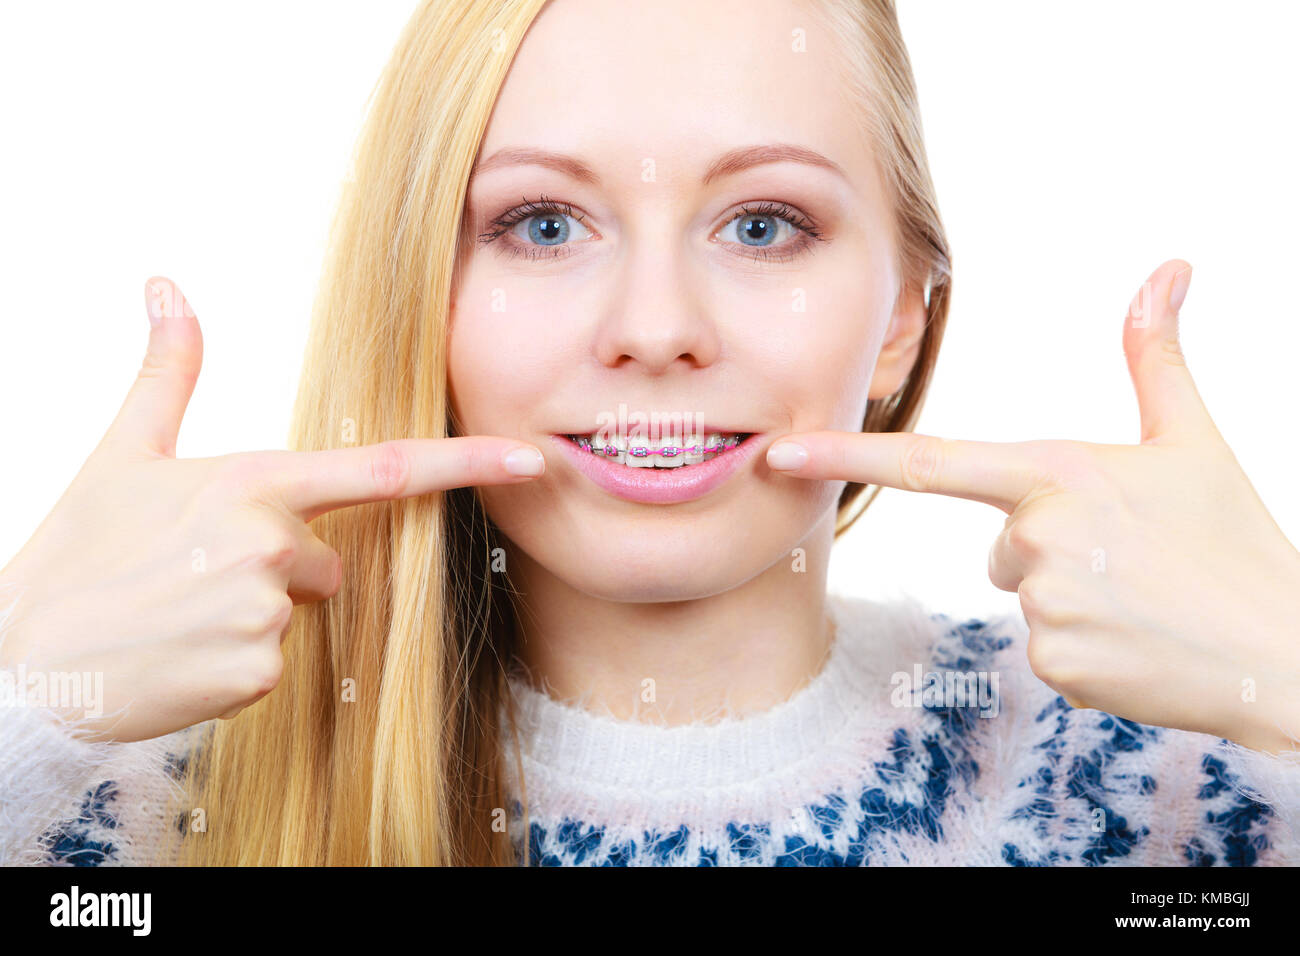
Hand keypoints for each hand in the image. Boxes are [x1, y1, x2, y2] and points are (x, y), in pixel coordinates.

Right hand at [0, 277, 545, 742]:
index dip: (468, 465)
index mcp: (254, 483)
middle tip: (193, 576)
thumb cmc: (75, 555)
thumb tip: (166, 283)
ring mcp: (266, 614)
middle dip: (280, 569)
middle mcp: (273, 546)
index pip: (385, 469)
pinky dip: (235, 663)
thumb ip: (168, 371)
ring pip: (299, 611)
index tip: (531, 459)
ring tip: (179, 615)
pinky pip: (273, 663)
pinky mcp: (255, 674)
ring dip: (253, 615)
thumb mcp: (121, 454)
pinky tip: (181, 655)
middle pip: (328, 560)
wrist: (23, 663)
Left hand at [766, 260, 1299, 753]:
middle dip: (1046, 551)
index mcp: (1055, 473)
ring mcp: (1041, 605)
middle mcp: (1034, 537)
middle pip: (998, 545)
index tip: (777, 453)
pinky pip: (1044, 648)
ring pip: (1021, 594)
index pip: (927, 461)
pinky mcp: (1054, 664)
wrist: (1284, 651)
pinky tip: (1136, 641)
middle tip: (1132, 560)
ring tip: (1141, 599)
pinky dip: (1083, 647)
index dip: (846, 453)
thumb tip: (1170, 265)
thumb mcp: (1191, 440)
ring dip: (1069, 597)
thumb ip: (1155, 355)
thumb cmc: (1235, 540)